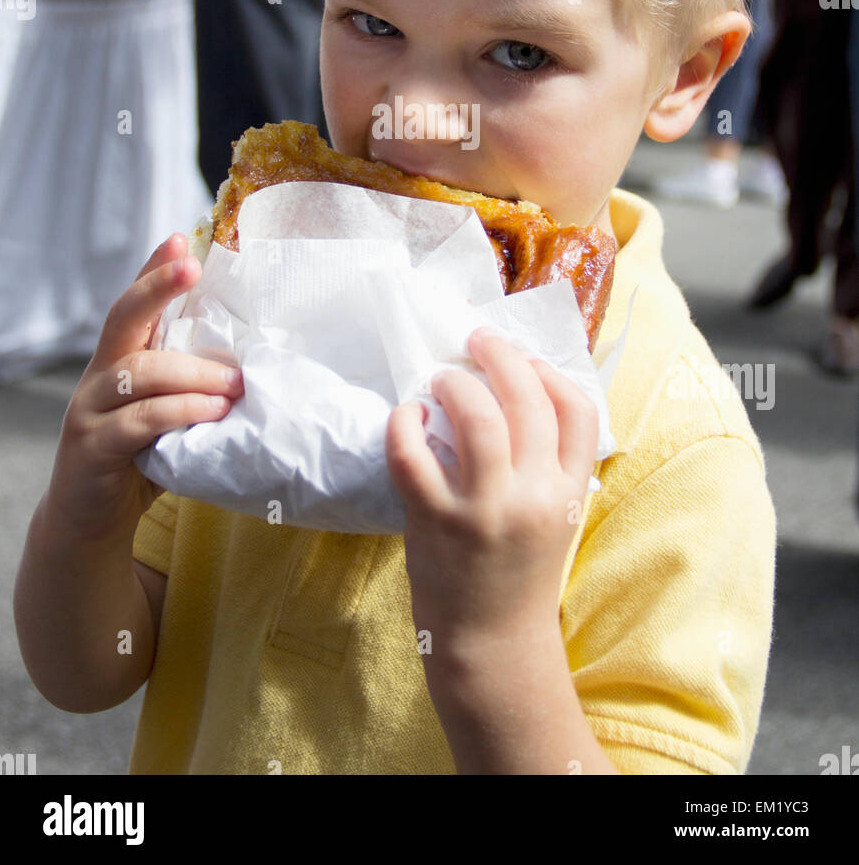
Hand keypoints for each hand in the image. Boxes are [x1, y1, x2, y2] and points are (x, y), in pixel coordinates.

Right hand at [45, 234, 242, 543]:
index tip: (181, 240)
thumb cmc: (140, 458)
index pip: (134, 304)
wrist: (89, 521)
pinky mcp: (93, 447)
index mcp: (119, 360)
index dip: (153, 270)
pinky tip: (212, 412)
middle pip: (122, 318)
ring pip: (138, 371)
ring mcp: (90, 410)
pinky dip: (180, 411)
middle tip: (193, 267)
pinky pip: (139, 420)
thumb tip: (250, 360)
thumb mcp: (165, 413)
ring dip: (192, 372)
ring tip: (235, 382)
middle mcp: (99, 375)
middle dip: (157, 287)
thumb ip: (189, 384)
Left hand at [385, 328, 599, 649]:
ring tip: (443, 378)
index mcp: (567, 492)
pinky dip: (405, 424)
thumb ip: (545, 462)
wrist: (492, 644)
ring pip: (475, 417)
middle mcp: (532, 496)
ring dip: (455, 383)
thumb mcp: (554, 515)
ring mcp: (483, 509)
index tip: (524, 356)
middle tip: (478, 340)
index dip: (549, 371)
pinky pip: (413, 456)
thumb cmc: (519, 572)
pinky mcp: (435, 522)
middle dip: (501, 356)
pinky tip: (408, 415)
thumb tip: (512, 387)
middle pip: (526, 400)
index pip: (578, 410)